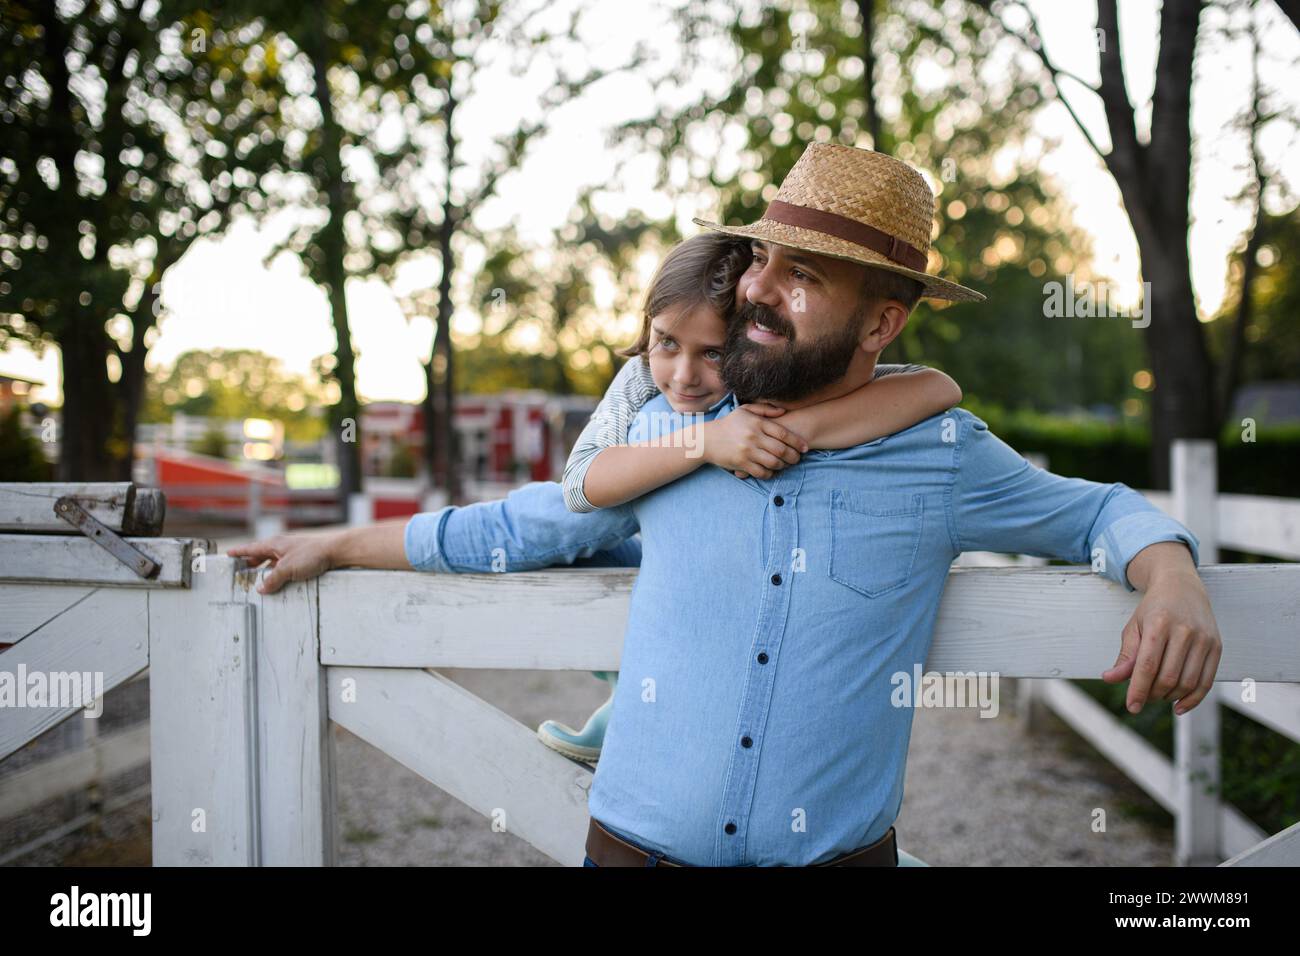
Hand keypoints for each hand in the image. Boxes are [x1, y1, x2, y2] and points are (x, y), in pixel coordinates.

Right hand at [226, 532, 338, 594]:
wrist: (336, 551)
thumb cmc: (311, 555)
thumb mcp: (287, 569)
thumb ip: (272, 580)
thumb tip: (260, 589)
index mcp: (274, 544)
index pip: (251, 549)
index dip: (239, 553)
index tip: (227, 555)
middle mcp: (281, 546)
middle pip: (261, 555)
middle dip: (251, 564)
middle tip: (241, 573)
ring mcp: (292, 552)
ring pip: (273, 561)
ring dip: (265, 570)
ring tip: (258, 580)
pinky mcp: (302, 559)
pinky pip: (284, 566)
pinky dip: (278, 573)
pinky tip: (279, 581)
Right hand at [704, 403, 808, 479]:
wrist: (707, 440)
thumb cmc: (729, 424)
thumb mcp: (745, 410)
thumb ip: (765, 409)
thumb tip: (784, 411)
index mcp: (756, 423)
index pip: (783, 434)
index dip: (797, 442)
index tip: (805, 448)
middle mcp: (753, 437)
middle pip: (782, 450)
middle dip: (793, 457)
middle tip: (797, 459)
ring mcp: (747, 451)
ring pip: (774, 462)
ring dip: (783, 466)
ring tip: (786, 465)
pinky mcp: (741, 464)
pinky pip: (762, 472)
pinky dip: (770, 473)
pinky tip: (772, 471)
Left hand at [1102, 568, 1221, 714]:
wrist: (1181, 586)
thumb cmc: (1153, 609)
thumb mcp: (1134, 627)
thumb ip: (1125, 655)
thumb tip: (1110, 679)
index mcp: (1158, 624)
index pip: (1147, 665)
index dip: (1138, 690)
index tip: (1131, 707)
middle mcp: (1184, 631)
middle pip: (1167, 677)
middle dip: (1152, 694)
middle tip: (1143, 696)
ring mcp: (1203, 639)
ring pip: (1187, 682)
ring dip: (1170, 696)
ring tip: (1158, 695)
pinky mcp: (1216, 646)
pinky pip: (1206, 681)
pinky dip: (1193, 699)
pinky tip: (1179, 706)